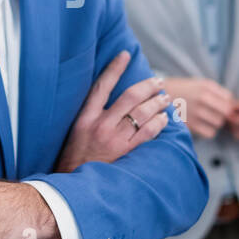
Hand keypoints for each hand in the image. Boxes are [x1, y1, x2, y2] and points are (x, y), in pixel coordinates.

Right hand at [55, 50, 170, 172]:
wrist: (73, 184)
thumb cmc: (75, 156)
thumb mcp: (76, 130)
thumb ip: (92, 114)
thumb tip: (110, 96)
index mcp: (86, 117)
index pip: (102, 86)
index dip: (114, 68)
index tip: (125, 55)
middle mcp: (101, 125)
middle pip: (129, 98)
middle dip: (147, 86)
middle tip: (158, 81)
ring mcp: (114, 139)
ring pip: (142, 114)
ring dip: (157, 103)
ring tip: (166, 98)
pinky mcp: (125, 153)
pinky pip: (147, 133)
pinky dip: (158, 123)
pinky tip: (164, 119)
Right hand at [163, 76, 233, 138]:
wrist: (154, 97)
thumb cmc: (179, 90)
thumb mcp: (196, 83)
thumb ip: (214, 91)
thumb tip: (232, 104)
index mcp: (206, 86)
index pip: (229, 98)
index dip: (227, 104)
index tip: (219, 106)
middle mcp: (202, 97)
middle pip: (226, 112)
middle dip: (222, 114)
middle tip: (214, 114)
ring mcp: (196, 112)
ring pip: (219, 123)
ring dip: (215, 123)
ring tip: (205, 120)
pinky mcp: (190, 125)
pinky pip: (210, 133)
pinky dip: (208, 131)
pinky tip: (200, 126)